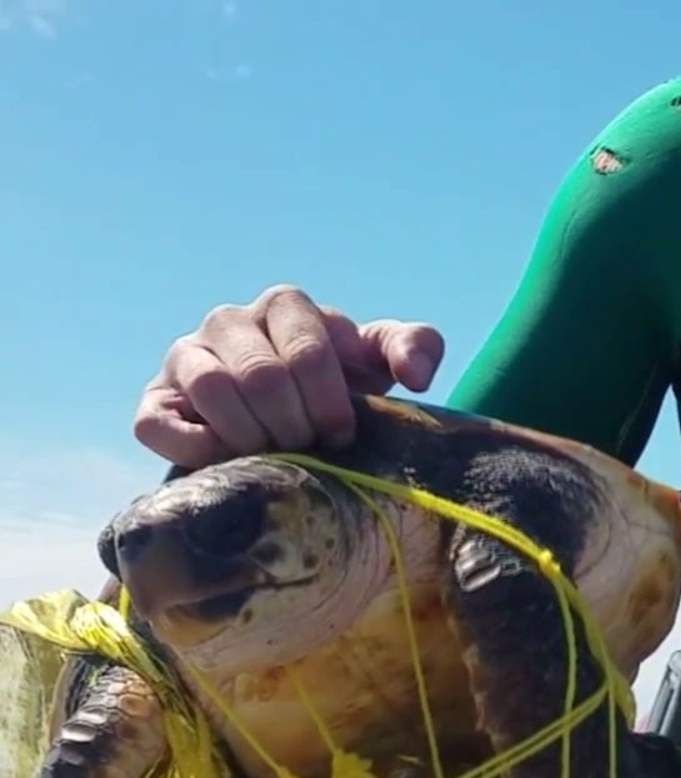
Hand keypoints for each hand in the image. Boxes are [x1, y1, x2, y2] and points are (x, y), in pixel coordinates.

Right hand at [134, 284, 444, 466]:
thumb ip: (416, 348)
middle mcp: (229, 320)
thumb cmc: (341, 391)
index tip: (342, 436)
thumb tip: (415, 376)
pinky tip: (228, 460)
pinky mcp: (156, 400)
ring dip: (252, 436)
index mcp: (286, 305)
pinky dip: (195, 447)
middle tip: (309, 449)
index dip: (329, 403)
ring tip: (275, 454)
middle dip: (295, 425)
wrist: (290, 432)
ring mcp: (186, 355)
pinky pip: (157, 422)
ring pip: (212, 389)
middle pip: (262, 375)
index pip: (307, 351)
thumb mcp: (383, 367)